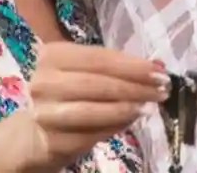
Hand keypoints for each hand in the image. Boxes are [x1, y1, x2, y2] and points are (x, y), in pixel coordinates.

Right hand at [21, 42, 167, 171]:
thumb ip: (116, 69)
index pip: (99, 58)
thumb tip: (157, 67)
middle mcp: (44, 82)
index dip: (133, 65)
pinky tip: (132, 120)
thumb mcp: (85, 72)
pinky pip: (91, 134)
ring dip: (127, 108)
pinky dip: (115, 126)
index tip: (160, 71)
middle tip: (161, 90)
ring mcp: (46, 113)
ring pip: (93, 110)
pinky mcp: (52, 141)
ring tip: (149, 107)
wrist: (35, 132)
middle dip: (135, 87)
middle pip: (98, 83)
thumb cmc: (67, 94)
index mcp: (53, 56)